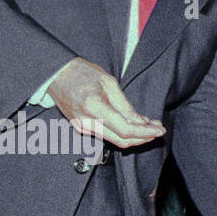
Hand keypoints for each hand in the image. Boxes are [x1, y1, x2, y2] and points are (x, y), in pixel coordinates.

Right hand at [48, 58, 166, 148]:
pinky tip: (132, 126)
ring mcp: (83, 127)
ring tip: (149, 127)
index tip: (160, 130)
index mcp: (93, 106)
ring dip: (135, 137)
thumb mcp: (109, 82)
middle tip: (158, 129)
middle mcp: (86, 121)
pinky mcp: (82, 128)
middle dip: (143, 138)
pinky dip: (122, 134)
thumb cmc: (81, 73)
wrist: (56, 74)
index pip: (125, 130)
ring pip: (115, 141)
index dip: (145, 133)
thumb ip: (125, 106)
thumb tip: (142, 122)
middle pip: (122, 140)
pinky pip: (107, 136)